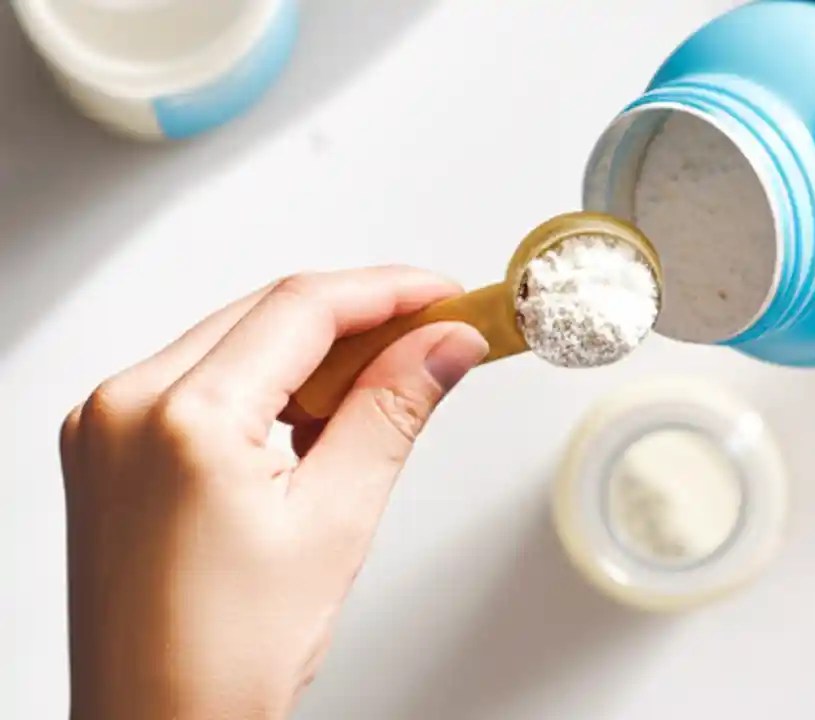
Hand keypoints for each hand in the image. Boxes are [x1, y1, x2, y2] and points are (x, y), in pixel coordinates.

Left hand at [59, 267, 487, 719]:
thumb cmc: (225, 659)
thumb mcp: (336, 521)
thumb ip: (393, 411)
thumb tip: (443, 345)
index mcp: (181, 420)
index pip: (301, 308)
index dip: (387, 291)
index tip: (443, 296)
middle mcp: (125, 407)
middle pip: (265, 315)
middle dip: (357, 320)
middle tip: (430, 339)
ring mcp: (105, 426)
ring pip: (232, 342)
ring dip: (311, 354)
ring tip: (377, 395)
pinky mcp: (105, 447)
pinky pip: (198, 381)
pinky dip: (264, 387)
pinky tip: (311, 421)